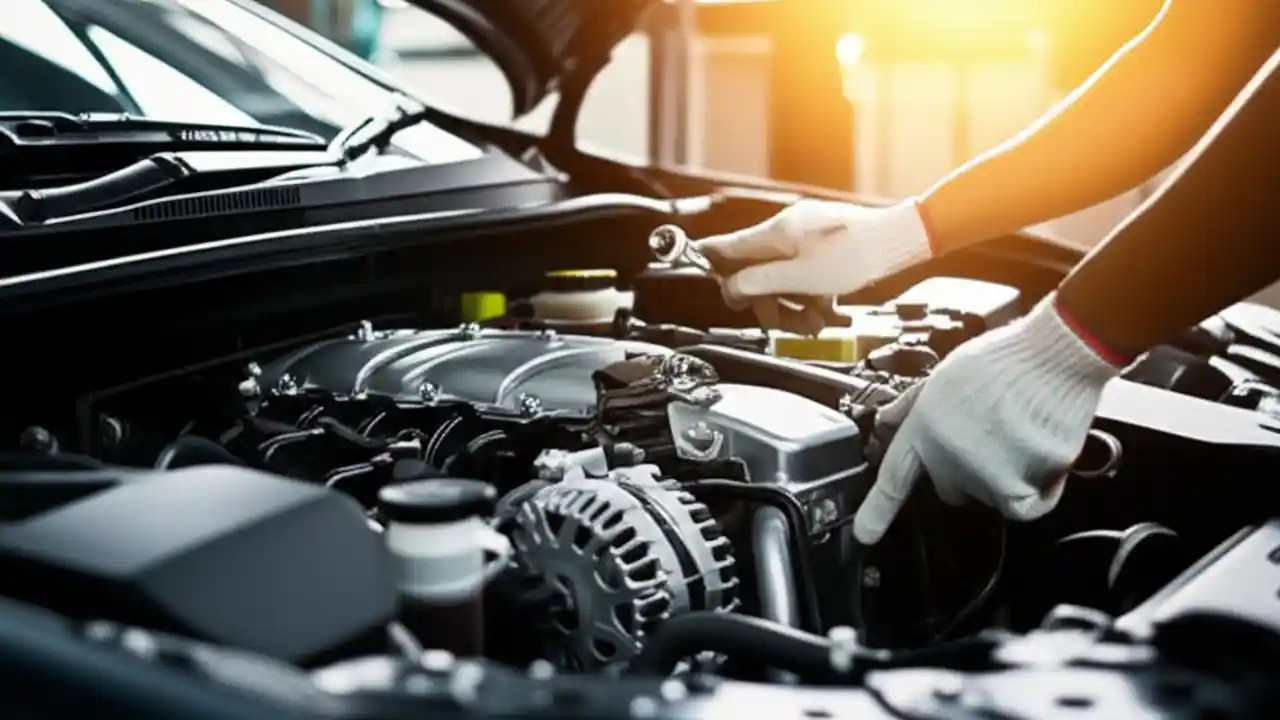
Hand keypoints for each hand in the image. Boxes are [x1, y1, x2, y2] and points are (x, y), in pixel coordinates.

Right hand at [693, 199, 932, 331]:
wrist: (900, 241)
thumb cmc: (856, 256)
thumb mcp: (800, 279)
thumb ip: (760, 282)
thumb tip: (731, 287)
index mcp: (775, 233)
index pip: (727, 248)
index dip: (717, 270)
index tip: (717, 289)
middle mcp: (787, 231)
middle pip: (759, 271)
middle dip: (770, 303)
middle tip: (780, 326)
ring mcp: (808, 238)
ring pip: (786, 277)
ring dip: (795, 305)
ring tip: (814, 325)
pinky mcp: (826, 247)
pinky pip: (806, 274)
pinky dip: (812, 295)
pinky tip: (826, 312)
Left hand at [853, 294, 1121, 544]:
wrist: (1055, 357)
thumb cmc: (1004, 361)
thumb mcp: (943, 377)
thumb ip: (913, 406)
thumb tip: (886, 421)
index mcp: (926, 429)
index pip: (893, 478)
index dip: (876, 511)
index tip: (864, 536)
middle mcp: (949, 458)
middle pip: (952, 489)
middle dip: (967, 472)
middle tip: (993, 435)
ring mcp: (984, 476)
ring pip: (993, 496)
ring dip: (1008, 476)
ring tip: (1022, 434)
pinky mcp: (1021, 486)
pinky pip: (1028, 506)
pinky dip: (1040, 490)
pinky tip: (1042, 456)